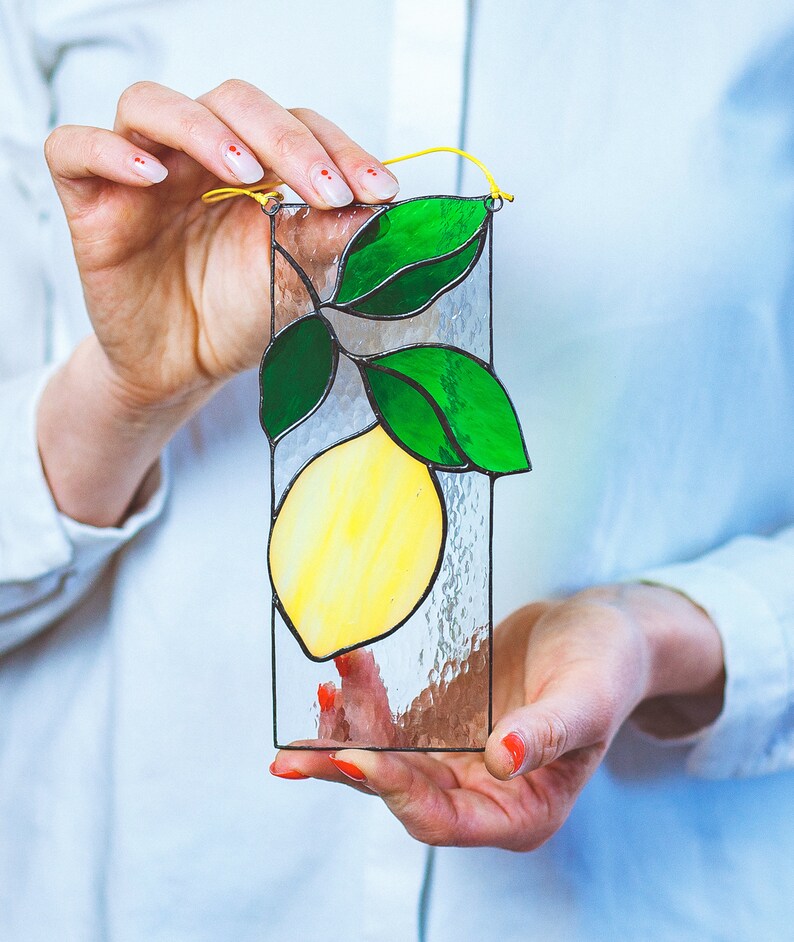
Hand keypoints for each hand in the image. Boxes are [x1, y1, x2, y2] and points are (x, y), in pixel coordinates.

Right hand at [38, 81, 397, 523]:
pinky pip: (76, 149)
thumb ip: (328, 239)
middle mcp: (195, 158)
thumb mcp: (294, 280)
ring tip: (248, 174)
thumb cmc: (237, 319)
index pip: (293, 124)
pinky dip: (110, 152)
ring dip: (205, 129)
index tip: (380, 190)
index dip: (337, 147)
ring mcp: (141, 174)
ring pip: (152, 105)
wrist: (182, 371)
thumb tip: (382, 206)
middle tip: (327, 189)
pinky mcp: (91, 202)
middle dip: (286, 139)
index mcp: (251, 168)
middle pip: (231, 102)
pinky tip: (152, 178)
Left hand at [271, 584, 724, 850]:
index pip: (442, 819)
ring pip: (384, 762)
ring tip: (326, 689)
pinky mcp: (440, 728)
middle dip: (348, 767)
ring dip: (346, 734)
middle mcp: (481, 796)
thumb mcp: (587, 697)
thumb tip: (505, 760)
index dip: (395, 794)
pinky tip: (338, 683)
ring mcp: (456, 762)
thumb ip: (548, 733)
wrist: (595, 632)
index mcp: (520, 812)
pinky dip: (361, 709)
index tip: (356, 760)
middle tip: (295, 753)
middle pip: (398, 795)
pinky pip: (388, 730)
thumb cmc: (603, 668)